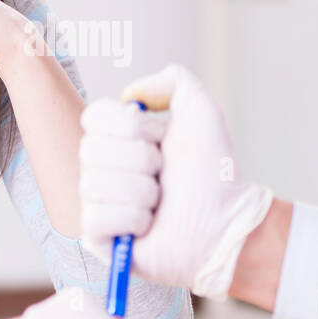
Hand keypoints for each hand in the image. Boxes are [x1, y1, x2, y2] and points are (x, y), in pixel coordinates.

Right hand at [79, 64, 273, 299]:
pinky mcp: (98, 238)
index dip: (131, 125)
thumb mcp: (201, 111)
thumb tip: (130, 95)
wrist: (226, 222)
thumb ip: (172, 81)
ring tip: (160, 203)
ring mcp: (98, 202)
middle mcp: (103, 167)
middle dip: (141, 160)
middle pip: (91, 149)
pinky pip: (97, 217)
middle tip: (164, 174)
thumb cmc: (213, 172)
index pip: (94, 116)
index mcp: (119, 138)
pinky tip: (149, 225)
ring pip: (95, 183)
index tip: (161, 137)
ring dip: (142, 192)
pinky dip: (132, 220)